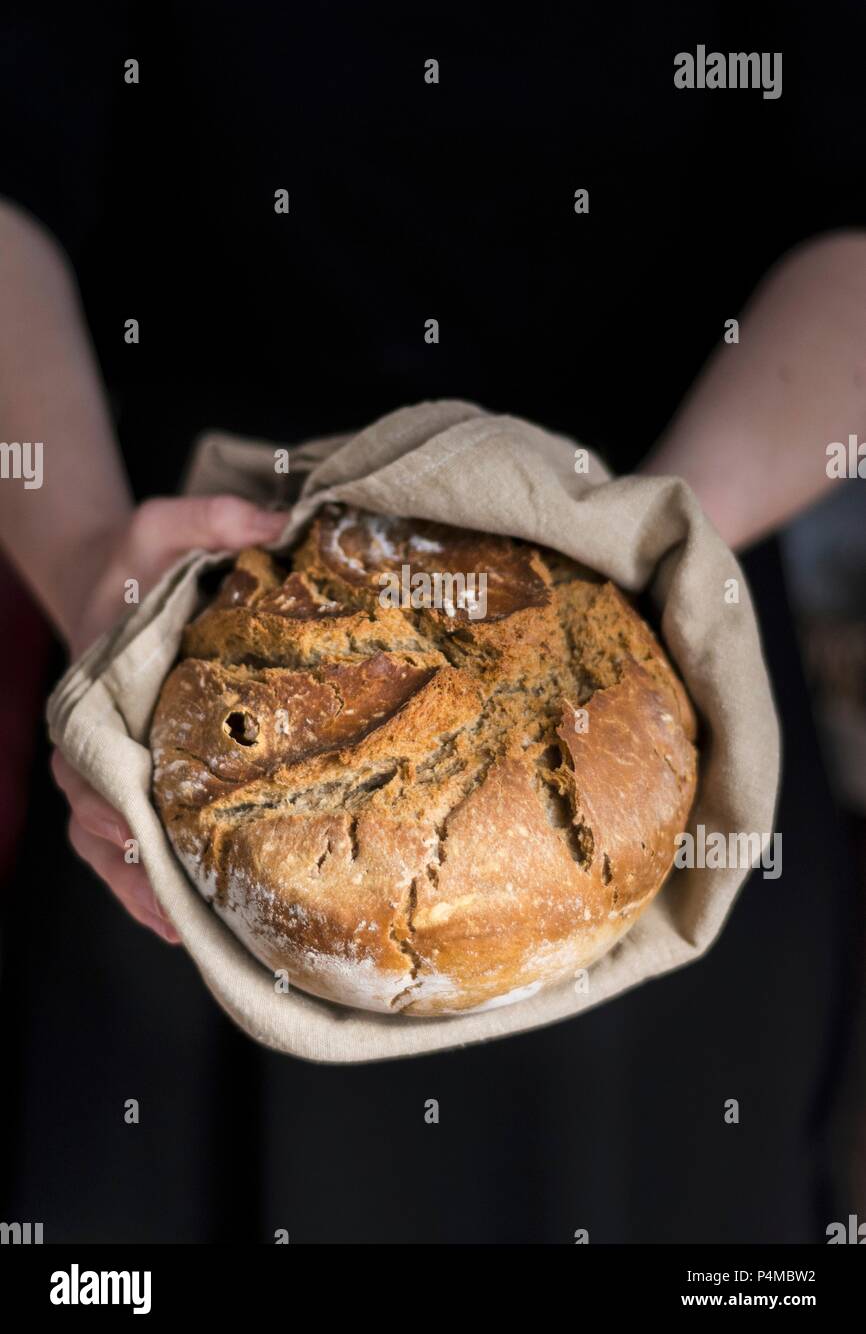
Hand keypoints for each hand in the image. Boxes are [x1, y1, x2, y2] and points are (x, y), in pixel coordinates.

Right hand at [53, 494, 286, 941]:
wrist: (114, 582)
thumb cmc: (136, 562)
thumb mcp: (164, 527)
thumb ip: (209, 521)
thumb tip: (277, 523)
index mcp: (93, 689)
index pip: (85, 753)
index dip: (105, 795)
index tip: (135, 827)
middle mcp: (90, 737)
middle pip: (93, 816)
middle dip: (130, 863)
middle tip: (177, 906)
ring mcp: (106, 766)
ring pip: (106, 845)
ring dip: (140, 889)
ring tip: (187, 932)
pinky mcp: (129, 781)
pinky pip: (124, 846)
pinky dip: (146, 885)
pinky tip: (184, 925)